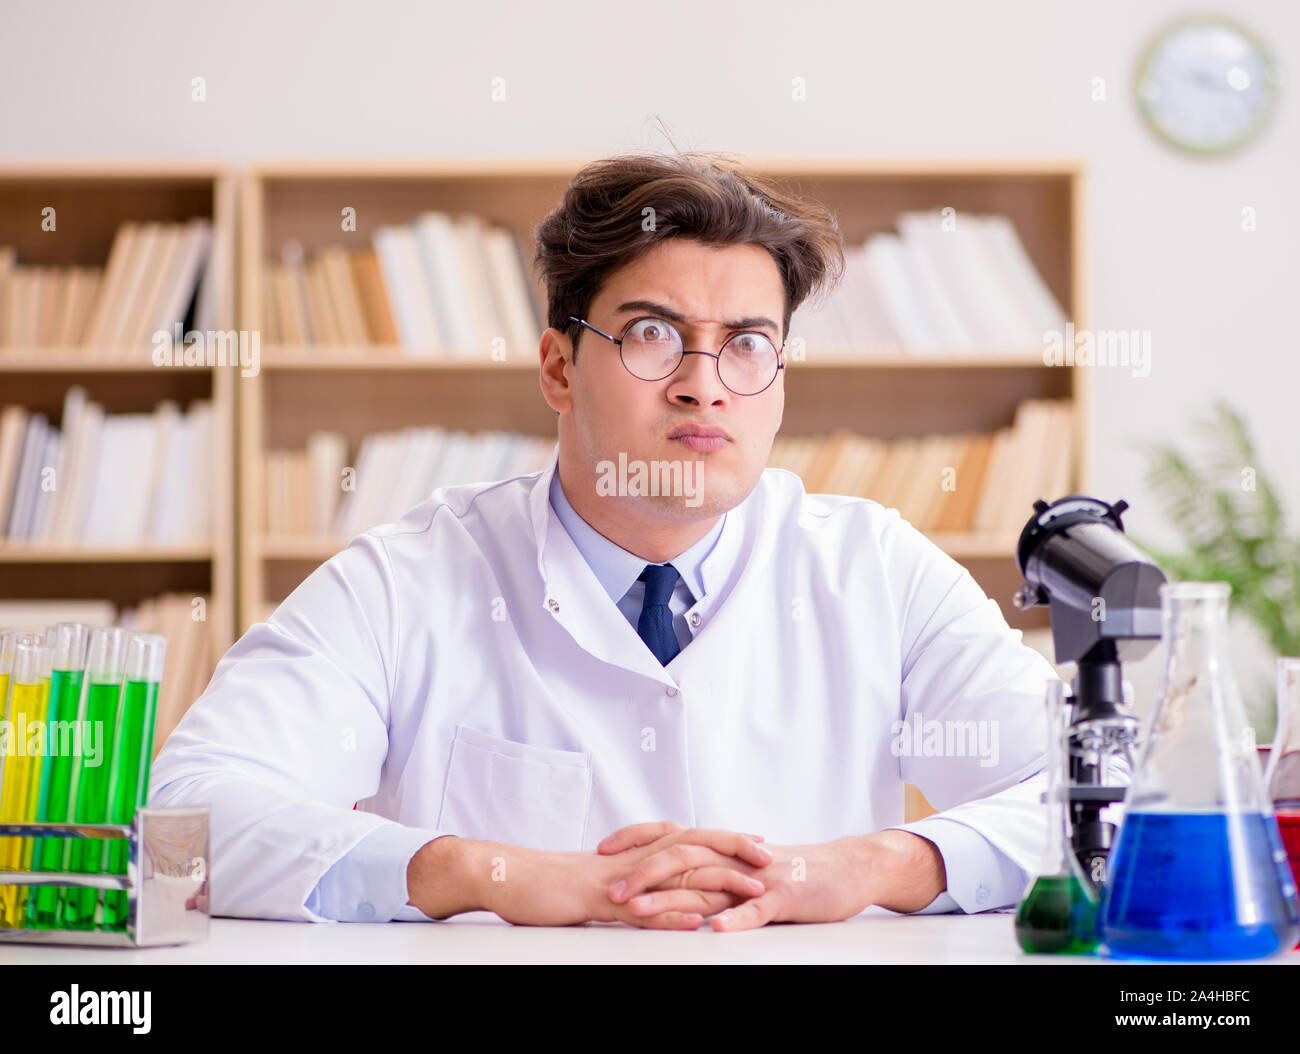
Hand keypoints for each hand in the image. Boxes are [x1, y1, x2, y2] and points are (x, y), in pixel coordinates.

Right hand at [475, 825, 771, 928]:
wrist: (510, 876)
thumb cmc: (552, 882)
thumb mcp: (601, 880)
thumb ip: (634, 881)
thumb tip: (661, 891)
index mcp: (635, 854)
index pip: (689, 839)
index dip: (725, 840)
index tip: (760, 844)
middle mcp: (633, 860)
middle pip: (693, 847)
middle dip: (735, 851)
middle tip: (771, 858)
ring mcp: (619, 880)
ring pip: (676, 875)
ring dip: (717, 882)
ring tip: (753, 889)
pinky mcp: (599, 901)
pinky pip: (641, 907)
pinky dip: (670, 913)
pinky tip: (697, 919)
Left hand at [606, 834, 874, 931]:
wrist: (847, 867)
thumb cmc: (795, 871)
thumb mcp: (745, 866)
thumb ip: (712, 869)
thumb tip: (673, 875)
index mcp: (723, 847)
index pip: (671, 833)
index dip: (636, 837)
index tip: (602, 849)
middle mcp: (733, 857)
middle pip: (680, 856)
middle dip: (641, 873)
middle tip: (611, 893)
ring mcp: (757, 877)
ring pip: (709, 882)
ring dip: (672, 897)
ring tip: (640, 909)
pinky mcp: (784, 897)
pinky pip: (756, 909)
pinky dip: (735, 919)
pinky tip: (715, 930)